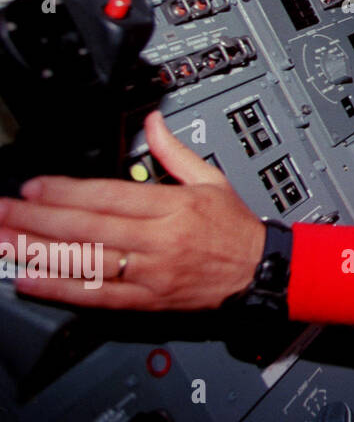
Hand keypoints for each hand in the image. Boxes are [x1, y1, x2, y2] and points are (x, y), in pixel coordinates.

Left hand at [0, 111, 265, 310]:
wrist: (260, 271)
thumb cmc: (235, 228)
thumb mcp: (211, 179)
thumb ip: (174, 151)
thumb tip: (152, 122)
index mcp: (174, 206)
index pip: (109, 196)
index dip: (66, 192)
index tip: (34, 187)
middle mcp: (160, 240)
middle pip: (88, 228)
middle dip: (37, 220)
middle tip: (3, 212)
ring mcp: (151, 272)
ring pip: (86, 260)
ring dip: (38, 251)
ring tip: (4, 242)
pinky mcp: (148, 299)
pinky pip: (98, 295)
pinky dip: (62, 288)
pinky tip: (31, 280)